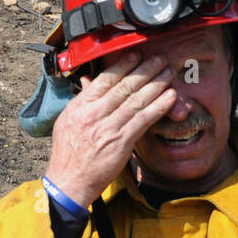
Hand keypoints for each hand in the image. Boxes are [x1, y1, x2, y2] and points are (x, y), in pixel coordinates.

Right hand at [43, 51, 177, 206]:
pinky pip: (144, 120)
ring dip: (156, 84)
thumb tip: (90, 81)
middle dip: (145, 70)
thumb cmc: (68, 154)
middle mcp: (94, 114)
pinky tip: (169, 97)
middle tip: (160, 59)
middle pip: (124, 86)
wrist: (69, 182)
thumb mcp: (67, 122)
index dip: (123, 65)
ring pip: (136, 100)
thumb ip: (82, 100)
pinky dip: (158, 106)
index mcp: (80, 107)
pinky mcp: (121, 142)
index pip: (104, 79)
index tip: (136, 55)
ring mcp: (108, 128)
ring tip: (168, 73)